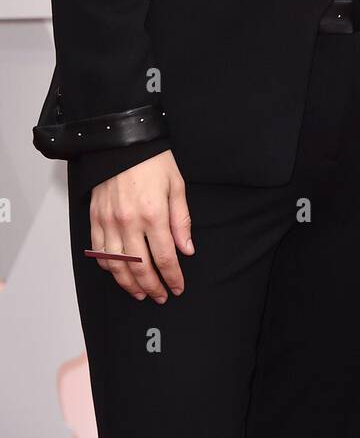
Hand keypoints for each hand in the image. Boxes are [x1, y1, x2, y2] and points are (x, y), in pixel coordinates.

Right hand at [89, 150, 193, 301]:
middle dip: (152, 287)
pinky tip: (118, 272)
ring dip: (129, 284)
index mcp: (153, 214)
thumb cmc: (152, 160)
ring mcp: (109, 222)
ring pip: (117, 265)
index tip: (177, 287)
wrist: (122, 141)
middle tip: (161, 296)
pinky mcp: (95, 218)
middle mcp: (129, 222)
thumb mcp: (176, 185)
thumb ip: (182, 220)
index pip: (165, 257)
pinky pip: (99, 251)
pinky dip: (109, 267)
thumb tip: (186, 249)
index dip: (172, 277)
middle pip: (140, 267)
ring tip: (140, 293)